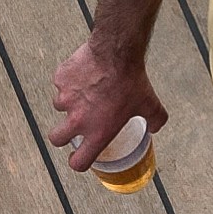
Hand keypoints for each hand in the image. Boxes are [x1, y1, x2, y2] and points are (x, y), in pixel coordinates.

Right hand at [48, 34, 163, 169]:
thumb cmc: (131, 80)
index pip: (79, 162)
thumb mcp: (150, 105)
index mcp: (97, 132)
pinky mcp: (60, 80)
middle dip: (61, 135)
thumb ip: (154, 120)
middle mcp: (78, 119)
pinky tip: (83, 73)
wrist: (116, 52)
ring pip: (60, 106)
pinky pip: (61, 83)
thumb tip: (156, 125)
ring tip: (86, 90)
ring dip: (69, 101)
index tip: (78, 157)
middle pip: (56, 139)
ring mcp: (66, 99)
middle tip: (70, 127)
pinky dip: (69, 80)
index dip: (78, 161)